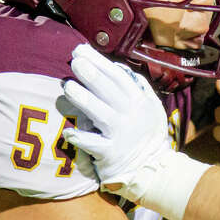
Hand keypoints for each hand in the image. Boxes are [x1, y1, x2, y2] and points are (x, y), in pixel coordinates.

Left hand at [61, 44, 171, 191]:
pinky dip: (82, 139)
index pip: (119, 77)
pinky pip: (94, 145)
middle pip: (110, 91)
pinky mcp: (111, 154)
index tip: (82, 50)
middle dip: (92, 74)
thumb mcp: (152, 108)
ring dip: (84, 100)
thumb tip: (120, 67)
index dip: (100, 62)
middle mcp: (131, 116)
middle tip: (75, 61)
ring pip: (101, 114)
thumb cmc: (146, 134)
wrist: (152, 169)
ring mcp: (121, 135)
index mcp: (140, 102)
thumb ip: (138, 87)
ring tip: (67, 86)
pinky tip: (69, 132)